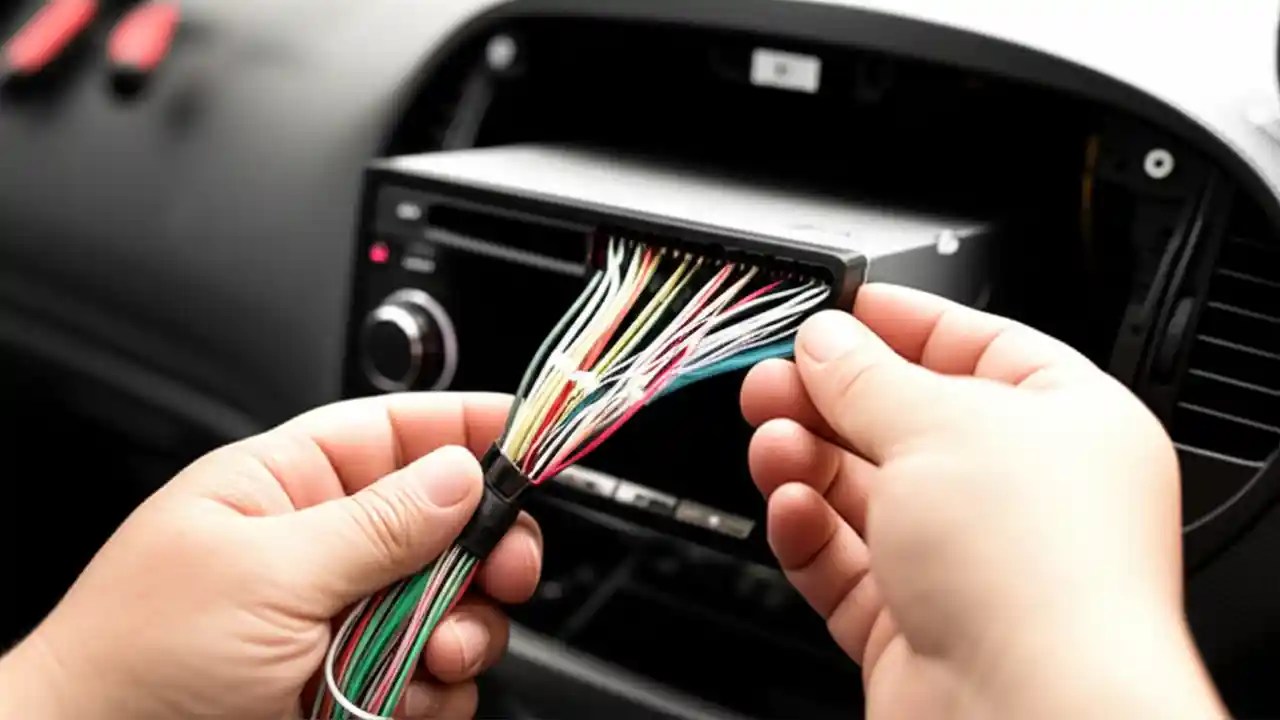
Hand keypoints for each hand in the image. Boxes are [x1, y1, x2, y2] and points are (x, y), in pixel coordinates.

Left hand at [0, 393, 541, 719]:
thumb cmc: (137, 661)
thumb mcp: (262, 575)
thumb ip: (375, 526)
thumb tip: (459, 474)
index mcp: (287, 488)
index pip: (396, 432)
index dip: (467, 425)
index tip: (534, 432)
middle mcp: (326, 549)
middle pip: (446, 521)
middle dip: (485, 546)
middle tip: (503, 569)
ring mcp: (347, 620)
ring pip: (456, 603)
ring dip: (462, 630)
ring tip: (430, 653)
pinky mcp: (362, 686)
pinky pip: (440, 675)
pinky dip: (439, 690)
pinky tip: (399, 698)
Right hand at [741, 285, 1223, 717]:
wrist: (1030, 719)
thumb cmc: (1040, 573)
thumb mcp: (939, 428)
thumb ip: (866, 377)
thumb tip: (825, 338)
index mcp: (1067, 426)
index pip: (976, 348)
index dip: (901, 323)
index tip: (834, 309)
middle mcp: (1022, 496)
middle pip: (905, 423)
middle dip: (831, 399)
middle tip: (770, 378)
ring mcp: (967, 565)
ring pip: (865, 496)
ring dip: (809, 463)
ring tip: (771, 441)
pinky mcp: (916, 626)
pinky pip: (846, 564)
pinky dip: (811, 533)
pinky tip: (790, 508)